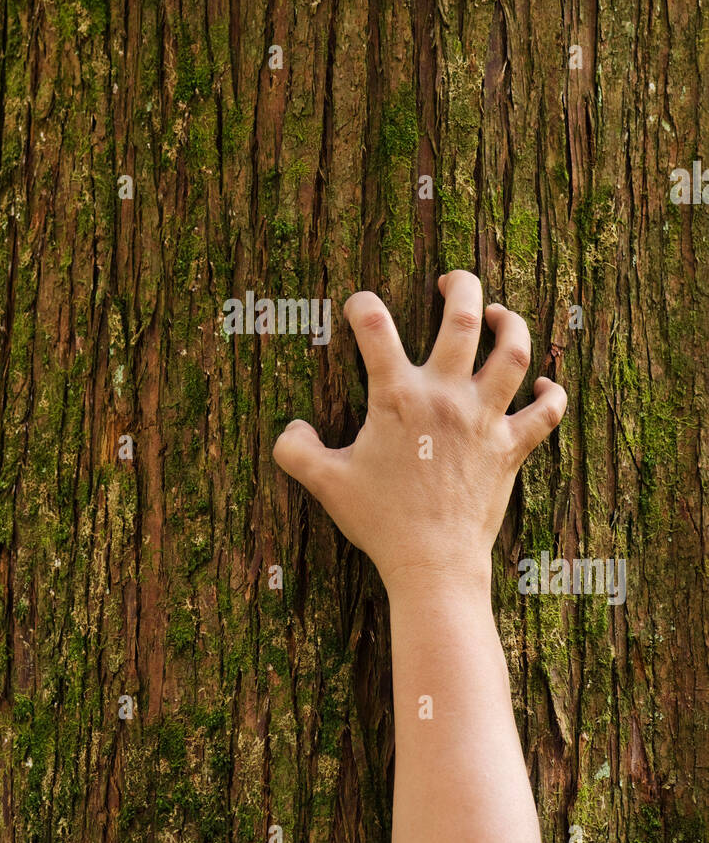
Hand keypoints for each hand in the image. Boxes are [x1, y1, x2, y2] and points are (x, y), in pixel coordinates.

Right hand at [273, 270, 566, 590]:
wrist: (433, 563)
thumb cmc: (379, 522)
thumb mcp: (325, 483)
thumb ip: (295, 450)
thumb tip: (291, 429)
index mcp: (397, 397)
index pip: (376, 328)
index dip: (363, 305)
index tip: (360, 306)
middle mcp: (446, 397)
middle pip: (463, 318)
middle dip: (459, 285)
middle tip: (450, 279)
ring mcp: (485, 420)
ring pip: (513, 351)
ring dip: (510, 323)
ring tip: (499, 314)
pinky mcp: (512, 447)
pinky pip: (546, 412)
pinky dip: (551, 393)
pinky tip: (541, 384)